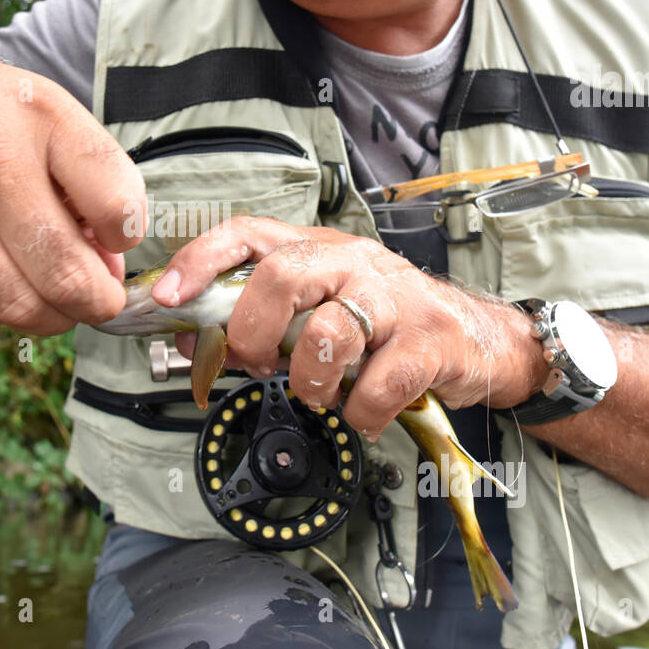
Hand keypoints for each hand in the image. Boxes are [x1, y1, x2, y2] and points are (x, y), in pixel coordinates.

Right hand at [0, 38, 146, 333]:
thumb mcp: (49, 112)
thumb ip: (93, 180)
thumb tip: (111, 263)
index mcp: (41, 119)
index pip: (113, 203)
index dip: (128, 235)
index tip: (118, 237)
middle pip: (67, 272)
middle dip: (100, 301)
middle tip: (104, 296)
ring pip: (22, 306)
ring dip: (58, 316)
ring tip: (64, 298)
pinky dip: (12, 307)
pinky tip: (19, 283)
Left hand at [161, 216, 545, 438]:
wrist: (479, 338)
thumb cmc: (386, 323)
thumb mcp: (320, 308)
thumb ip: (262, 319)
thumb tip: (194, 338)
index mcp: (317, 249)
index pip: (248, 233)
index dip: (201, 261)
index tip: (168, 297)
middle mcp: (353, 262)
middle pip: (282, 276)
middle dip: (251, 331)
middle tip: (254, 364)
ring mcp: (394, 298)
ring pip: (328, 333)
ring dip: (307, 381)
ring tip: (317, 395)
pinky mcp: (429, 340)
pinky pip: (378, 384)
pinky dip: (359, 413)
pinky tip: (360, 414)